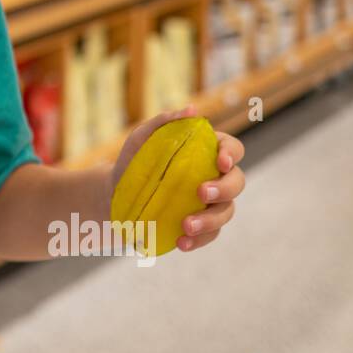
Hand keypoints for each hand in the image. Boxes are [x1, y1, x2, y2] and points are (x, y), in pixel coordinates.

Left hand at [108, 103, 245, 252]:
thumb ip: (166, 122)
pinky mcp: (200, 228)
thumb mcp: (143, 137)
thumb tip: (192, 109)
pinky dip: (198, 241)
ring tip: (186, 225)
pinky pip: (209, 236)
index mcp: (207, 152)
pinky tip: (182, 243)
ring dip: (210, 220)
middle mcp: (215, 178)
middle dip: (224, 189)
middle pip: (237, 182)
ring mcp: (210, 205)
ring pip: (226, 213)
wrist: (115, 194)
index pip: (232, 149)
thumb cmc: (134, 161)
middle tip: (200, 193)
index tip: (220, 162)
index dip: (231, 154)